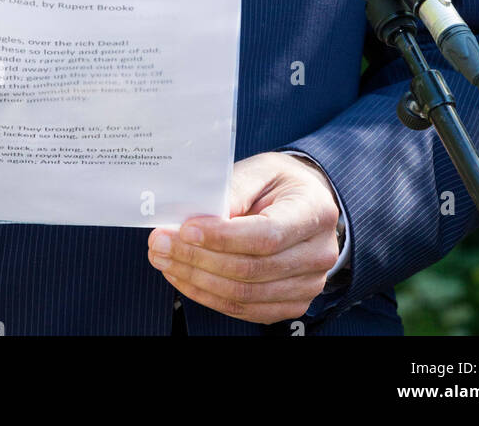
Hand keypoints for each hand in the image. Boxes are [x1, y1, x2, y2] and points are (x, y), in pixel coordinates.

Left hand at [147, 151, 340, 323]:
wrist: (304, 203)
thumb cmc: (280, 183)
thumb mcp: (260, 169)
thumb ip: (234, 189)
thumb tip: (204, 216)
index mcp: (315, 213)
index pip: (266, 235)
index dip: (222, 237)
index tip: (186, 229)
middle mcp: (318, 254)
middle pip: (251, 269)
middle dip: (197, 258)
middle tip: (160, 243)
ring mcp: (308, 284)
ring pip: (243, 295)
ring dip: (196, 279)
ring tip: (165, 259)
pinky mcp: (291, 304)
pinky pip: (244, 310)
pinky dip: (208, 295)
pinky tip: (184, 276)